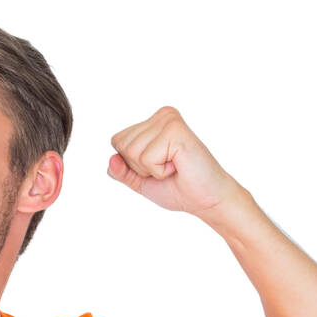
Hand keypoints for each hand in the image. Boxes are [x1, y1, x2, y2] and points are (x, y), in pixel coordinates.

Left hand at [107, 106, 246, 222]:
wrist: (206, 200)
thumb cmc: (178, 188)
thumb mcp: (140, 181)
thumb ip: (121, 170)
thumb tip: (111, 159)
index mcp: (153, 122)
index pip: (117, 141)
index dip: (132, 164)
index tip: (158, 166)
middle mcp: (161, 115)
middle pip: (122, 145)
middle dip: (140, 167)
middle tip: (168, 168)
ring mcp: (169, 120)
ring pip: (131, 151)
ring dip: (151, 170)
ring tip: (174, 166)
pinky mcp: (175, 130)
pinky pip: (146, 157)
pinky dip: (159, 171)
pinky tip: (178, 166)